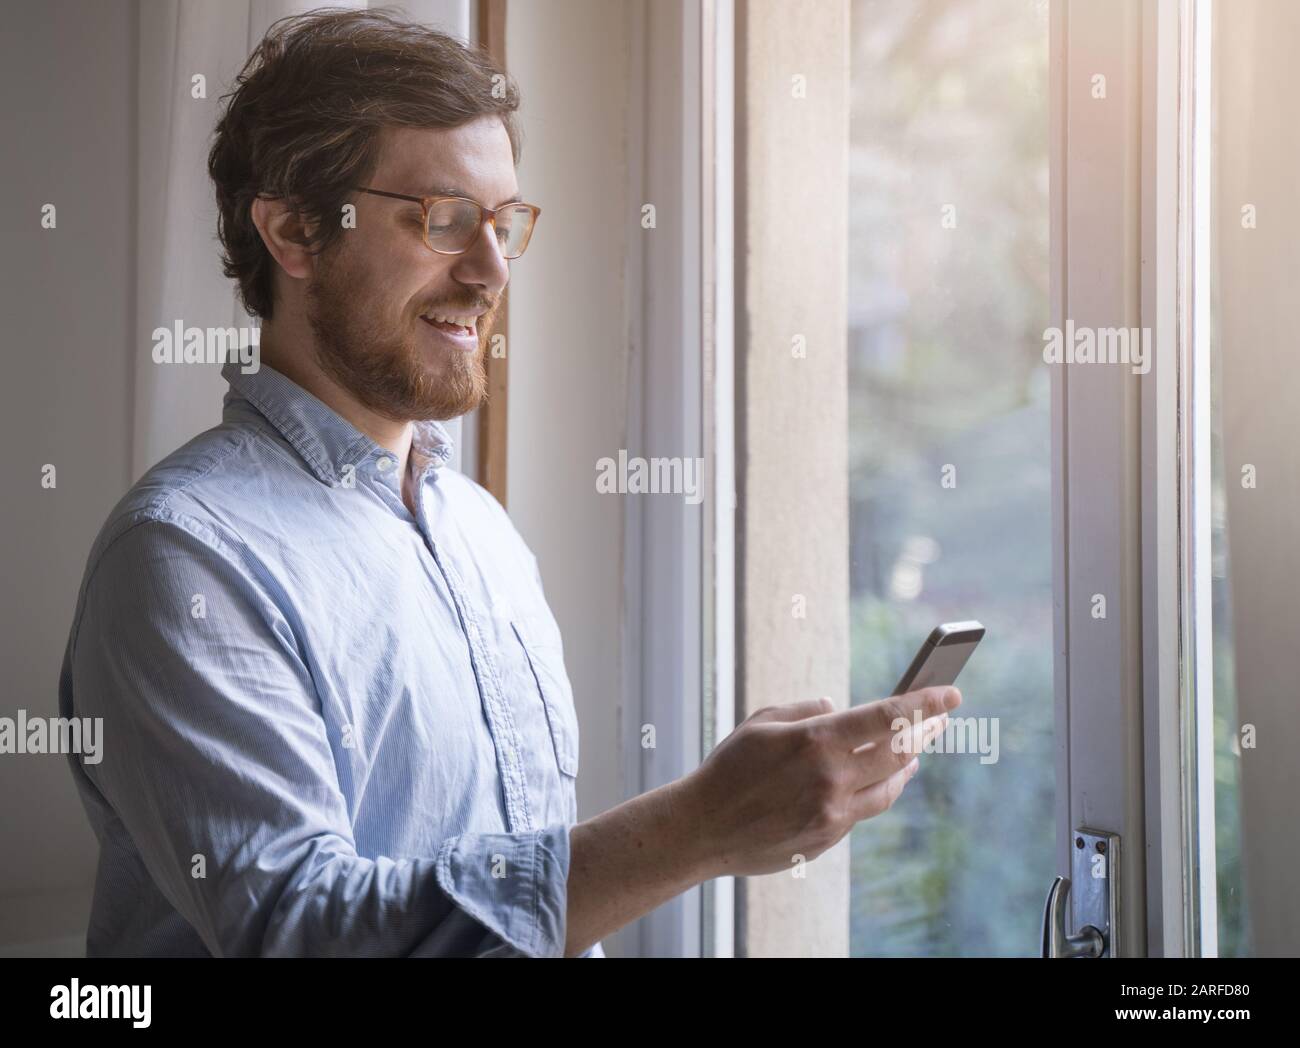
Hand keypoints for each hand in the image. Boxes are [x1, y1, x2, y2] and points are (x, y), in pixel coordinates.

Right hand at [679, 686, 960, 878]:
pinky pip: (863, 811)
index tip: (950, 694)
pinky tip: (879, 781)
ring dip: (906, 766)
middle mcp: (831, 779)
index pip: (886, 717)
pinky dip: (875, 792)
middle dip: (925, 732)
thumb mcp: (762, 723)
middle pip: (899, 753)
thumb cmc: (728, 768)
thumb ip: (805, 711)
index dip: (924, 704)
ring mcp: (832, 814)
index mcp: (815, 741)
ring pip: (889, 788)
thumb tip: (838, 709)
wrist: (702, 828)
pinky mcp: (827, 838)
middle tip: (940, 719)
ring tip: (915, 751)